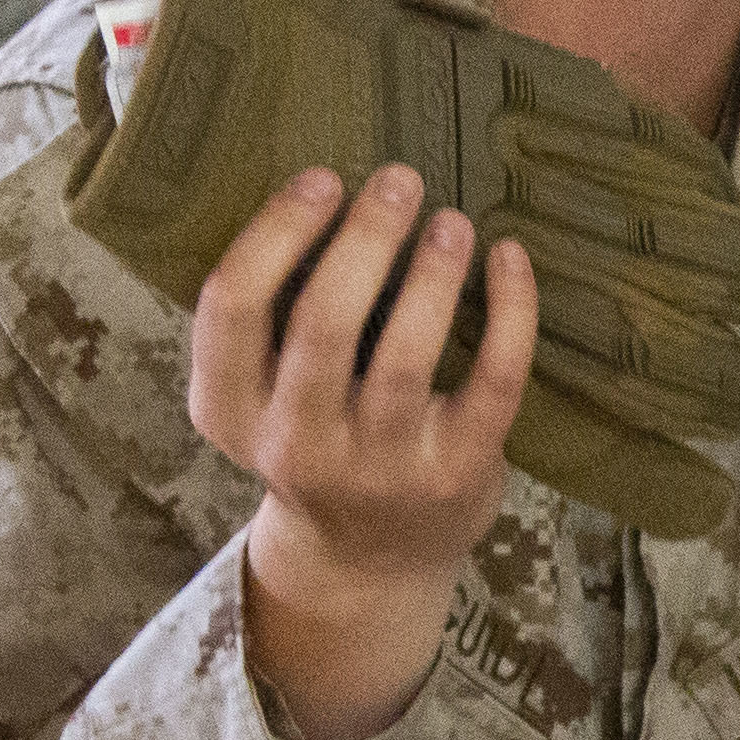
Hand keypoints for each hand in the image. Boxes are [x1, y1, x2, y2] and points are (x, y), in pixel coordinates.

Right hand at [190, 163, 533, 739]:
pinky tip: (511, 259)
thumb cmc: (316, 441)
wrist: (368, 560)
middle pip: (324, 321)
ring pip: (407, 352)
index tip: (323, 179)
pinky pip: (492, 381)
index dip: (275, 232)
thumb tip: (325, 190)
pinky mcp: (454, 472)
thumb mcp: (260, 395)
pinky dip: (510, 312)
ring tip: (451, 220)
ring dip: (433, 273)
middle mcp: (295, 442)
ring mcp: (378, 465)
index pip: (231, 306)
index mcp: (228, 408)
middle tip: (400, 178)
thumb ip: (269, 322)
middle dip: (365, 238)